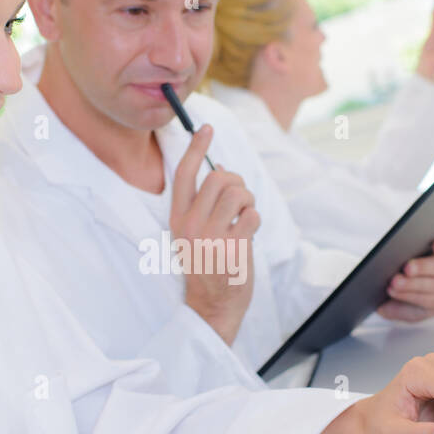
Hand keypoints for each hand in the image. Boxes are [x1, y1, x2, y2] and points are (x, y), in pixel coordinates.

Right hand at [169, 124, 259, 344]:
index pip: (184, 175)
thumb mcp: (194, 233)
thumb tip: (221, 169)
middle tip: (240, 200)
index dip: (196, 147)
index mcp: (178, 219)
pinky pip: (253, 216)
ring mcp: (211, 238)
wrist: (212, 305)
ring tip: (245, 216)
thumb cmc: (207, 264)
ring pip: (237, 193)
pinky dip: (255, 220)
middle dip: (236, 182)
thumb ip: (203, 203)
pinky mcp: (232, 249)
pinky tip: (248, 235)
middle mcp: (191, 226)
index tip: (206, 128)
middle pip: (218, 177)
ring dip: (248, 200)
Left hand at [379, 230, 433, 321]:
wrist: (398, 295)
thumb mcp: (401, 256)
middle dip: (425, 267)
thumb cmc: (402, 268)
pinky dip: (409, 296)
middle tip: (407, 268)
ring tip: (395, 282)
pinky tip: (394, 292)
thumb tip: (392, 249)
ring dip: (414, 284)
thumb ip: (403, 249)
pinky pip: (429, 301)